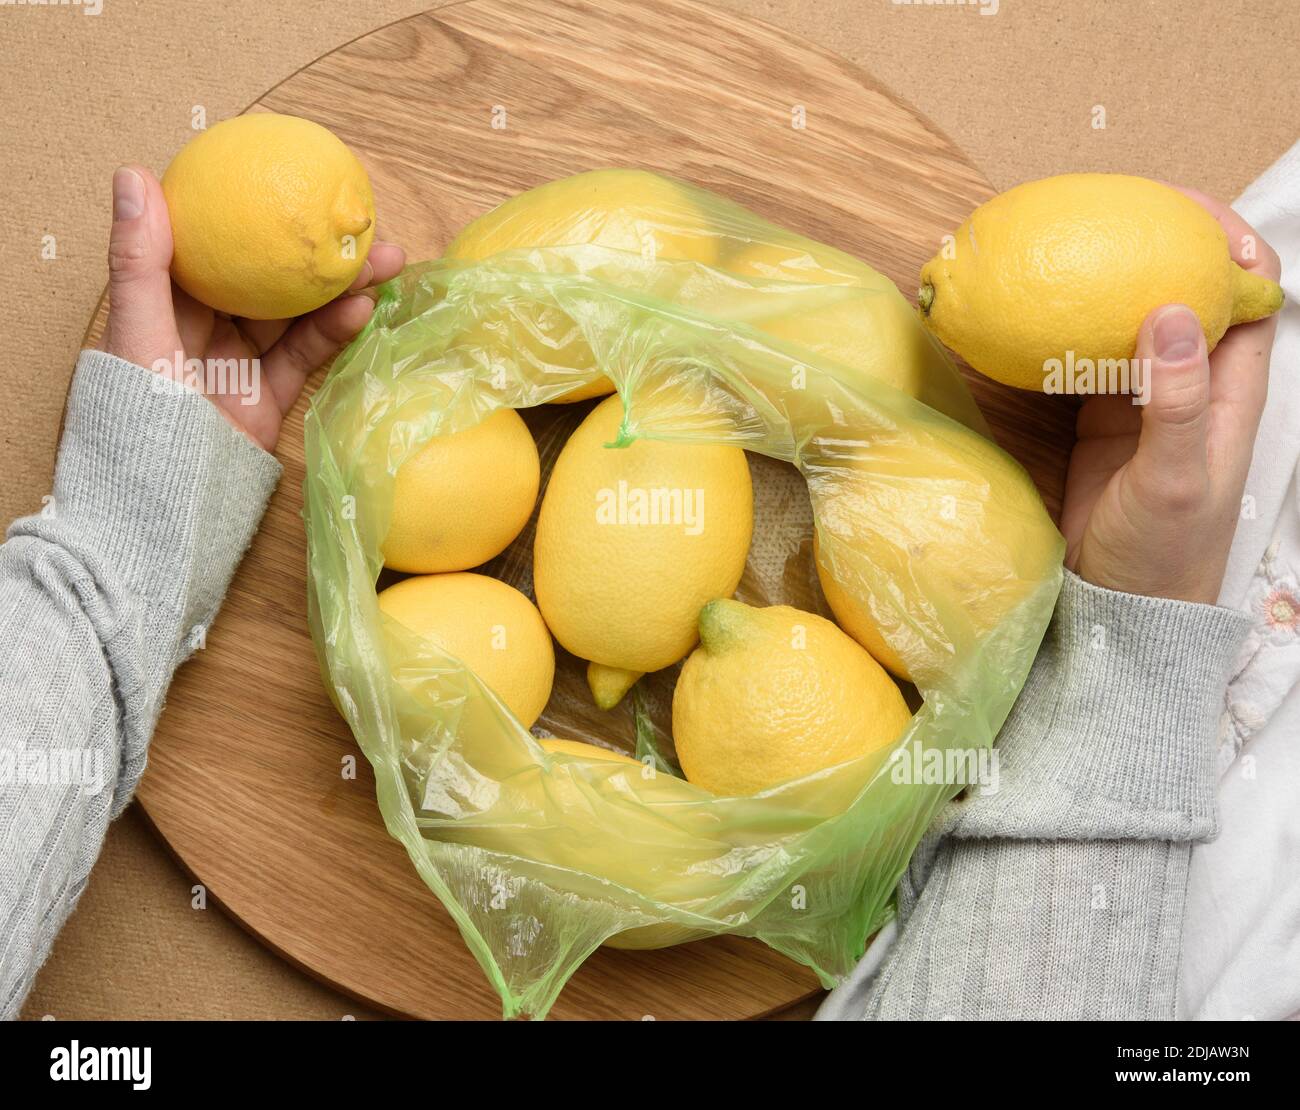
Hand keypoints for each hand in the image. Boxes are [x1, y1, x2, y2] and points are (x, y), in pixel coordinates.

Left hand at [100, 164, 404, 450]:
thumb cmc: (139, 410)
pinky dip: (336, 331)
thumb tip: (136, 173)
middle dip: (315, 248)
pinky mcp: (270, 394)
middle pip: (269, 275)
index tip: (294, 182)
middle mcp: (208, 325)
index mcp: (170, 301)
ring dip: (341, 285)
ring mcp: (241, 360)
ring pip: (298, 311)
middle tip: (359, 220)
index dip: (253, 212)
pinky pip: (308, 354)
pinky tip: (365, 307)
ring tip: (385, 260)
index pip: (216, 242)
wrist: (167, 494)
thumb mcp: (136, 326)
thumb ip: (139, 257)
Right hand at [1060, 188, 1281, 603]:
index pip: (1250, 298)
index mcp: (1232, 391)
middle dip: (1162, 250)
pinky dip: (1067, 335)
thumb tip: (1169, 309)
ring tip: (1072, 250)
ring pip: (1134, 324)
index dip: (1230, 245)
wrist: (1121, 606)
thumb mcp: (1176, 477)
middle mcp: (1192, 386)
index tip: (1185, 208)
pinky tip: (1036, 318)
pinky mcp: (1101, 419)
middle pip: (1189, 296)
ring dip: (1111, 288)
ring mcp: (1144, 401)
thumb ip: (1177, 400)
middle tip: (1114, 214)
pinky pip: (1086, 361)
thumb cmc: (1165, 551)